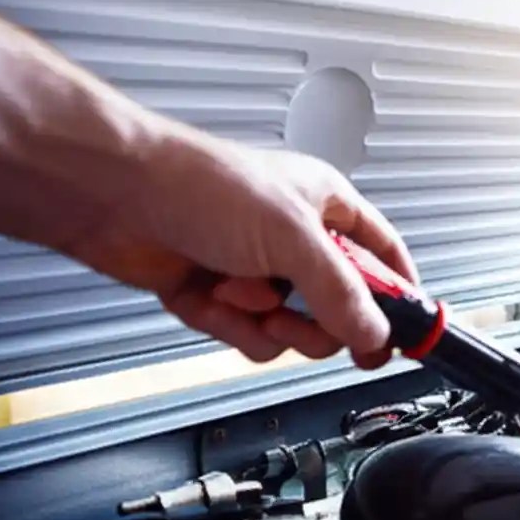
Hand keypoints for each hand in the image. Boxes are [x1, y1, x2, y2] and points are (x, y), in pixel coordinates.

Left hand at [66, 137, 416, 369]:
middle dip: (317, 321)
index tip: (408, 331)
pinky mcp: (218, 295)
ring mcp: (255, 270)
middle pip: (340, 307)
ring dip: (264, 322)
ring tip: (241, 295)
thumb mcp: (292, 237)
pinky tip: (208, 297)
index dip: (400, 294)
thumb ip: (341, 291)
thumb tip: (375, 331)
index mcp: (326, 207)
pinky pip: (245, 335)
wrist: (111, 196)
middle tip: (301, 317)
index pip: (383, 255)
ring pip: (292, 330)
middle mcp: (295, 239)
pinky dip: (227, 325)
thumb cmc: (196, 183)